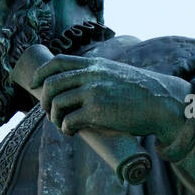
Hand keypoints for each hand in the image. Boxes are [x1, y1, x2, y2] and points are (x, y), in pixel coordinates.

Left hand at [30, 55, 185, 144]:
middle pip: (51, 84)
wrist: (160, 103)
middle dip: (44, 101)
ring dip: (54, 118)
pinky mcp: (97, 112)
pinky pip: (68, 121)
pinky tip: (72, 132)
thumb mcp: (116, 74)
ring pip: (56, 104)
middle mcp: (90, 75)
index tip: (34, 84)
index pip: (57, 61)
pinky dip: (65, 129)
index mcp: (94, 65)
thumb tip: (80, 90)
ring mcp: (93, 92)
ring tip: (63, 126)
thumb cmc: (140, 93)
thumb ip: (97, 77)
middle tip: (50, 113)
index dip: (41, 72)